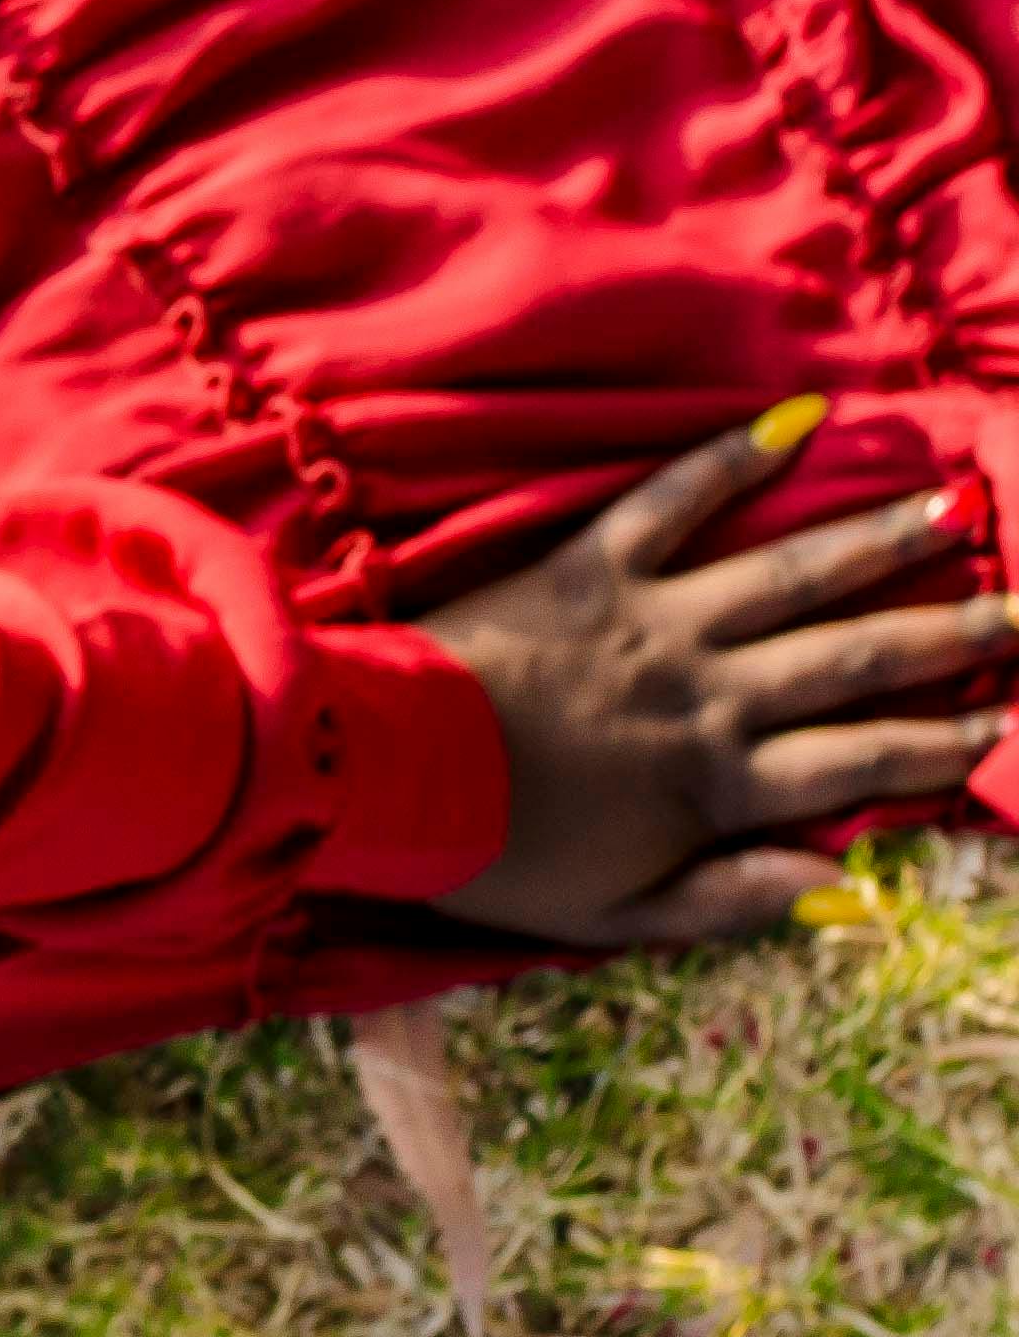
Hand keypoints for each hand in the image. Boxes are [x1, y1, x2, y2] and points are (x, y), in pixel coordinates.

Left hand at [415, 407, 1011, 945]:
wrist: (380, 775)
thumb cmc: (495, 853)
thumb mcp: (616, 914)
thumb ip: (734, 900)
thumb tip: (848, 890)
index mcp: (718, 783)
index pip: (864, 762)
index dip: (947, 745)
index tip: (1009, 721)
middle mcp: (707, 692)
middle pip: (855, 660)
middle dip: (952, 637)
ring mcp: (653, 621)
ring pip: (791, 576)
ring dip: (880, 543)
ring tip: (956, 513)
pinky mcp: (588, 566)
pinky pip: (672, 503)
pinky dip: (731, 460)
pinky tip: (796, 422)